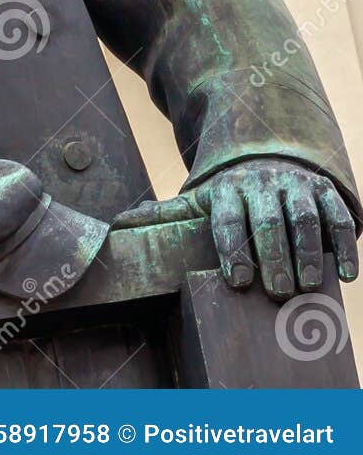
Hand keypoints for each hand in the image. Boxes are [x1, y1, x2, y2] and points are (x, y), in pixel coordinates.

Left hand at [111, 158, 357, 298]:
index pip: (227, 219)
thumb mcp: (196, 200)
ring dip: (307, 253)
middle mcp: (262, 184)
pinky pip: (340, 216)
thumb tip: (116, 226)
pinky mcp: (326, 192)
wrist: (267, 161)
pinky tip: (346, 274)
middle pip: (267, 220)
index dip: (232, 249)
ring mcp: (296, 186)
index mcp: (226, 189)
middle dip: (272, 256)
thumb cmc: (228, 196)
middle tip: (276, 293)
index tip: (236, 281)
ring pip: (304, 218)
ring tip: (305, 288)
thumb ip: (165, 216)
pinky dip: (346, 244)